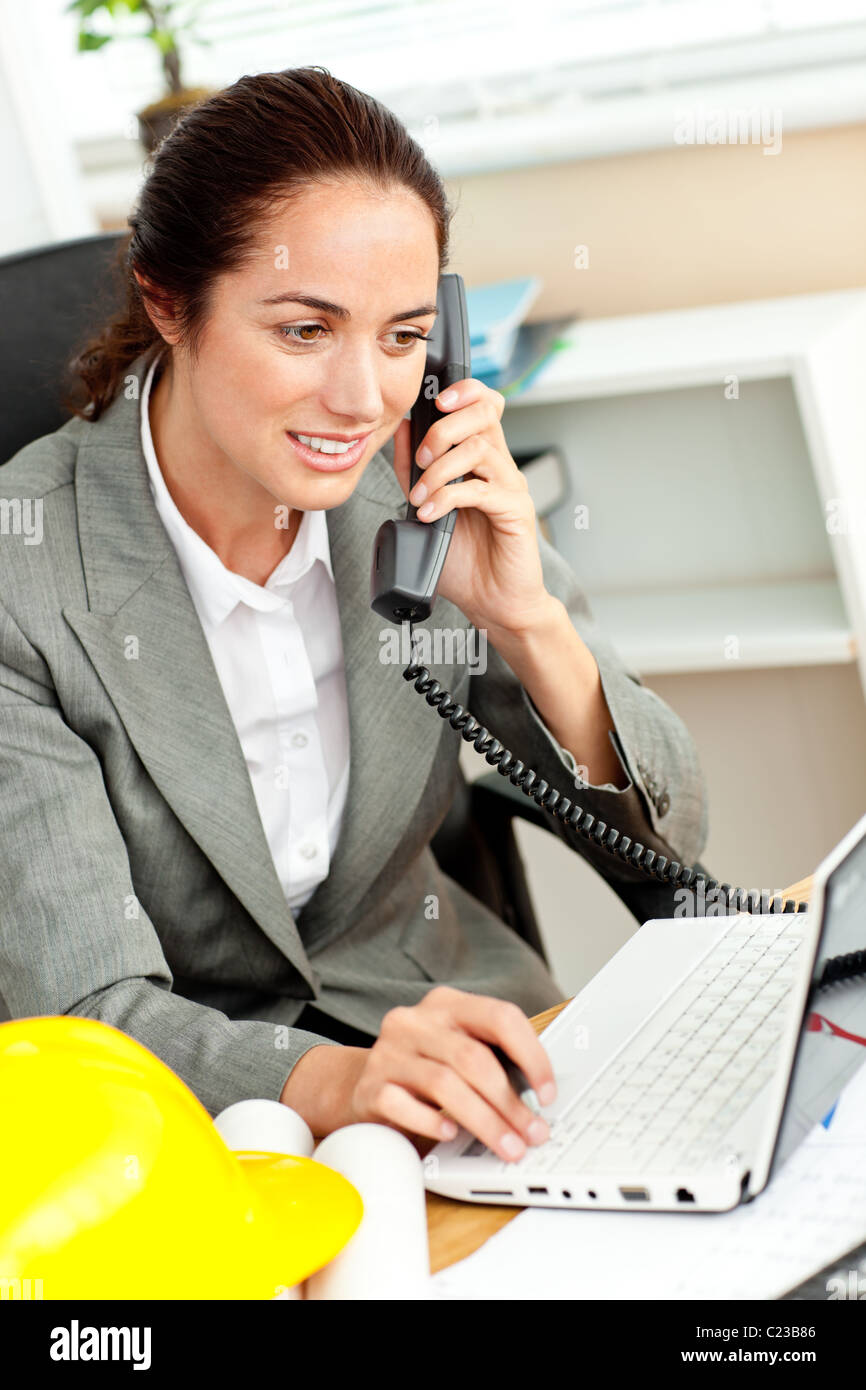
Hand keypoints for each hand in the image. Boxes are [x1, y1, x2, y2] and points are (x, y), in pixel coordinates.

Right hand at [344, 986, 556, 1161]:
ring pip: (445, 1085)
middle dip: (510, 1102)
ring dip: (484, 1121)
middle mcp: (416, 1021)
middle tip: (531, 1133)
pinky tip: (450, 1134)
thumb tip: (539, 1097)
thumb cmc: (422, 1068)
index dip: (532, 1056)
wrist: (359, 1084)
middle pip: (474, 1058)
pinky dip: (432, 1123)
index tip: (548, 1093)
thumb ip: (492, 1059)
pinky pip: (404, 1106)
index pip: (500, 1016)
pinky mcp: (370, 1086)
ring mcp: (389, 1052)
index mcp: (447, 1004)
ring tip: (507, 1145)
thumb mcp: (456, 1050)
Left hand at [391, 381, 554, 634]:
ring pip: (479, 449)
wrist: (493, 602)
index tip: (436, 402)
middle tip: (421, 456)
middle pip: (484, 415)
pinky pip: (480, 490)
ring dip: (440, 468)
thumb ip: (412, 470)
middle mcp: (501, 467)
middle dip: (445, 427)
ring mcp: (511, 488)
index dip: (464, 391)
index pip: (484, 404)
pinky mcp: (516, 511)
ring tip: (420, 494)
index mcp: (483, 460)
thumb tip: (401, 430)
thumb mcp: (425, 507)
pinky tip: (431, 513)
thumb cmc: (464, 560)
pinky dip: (448, 497)